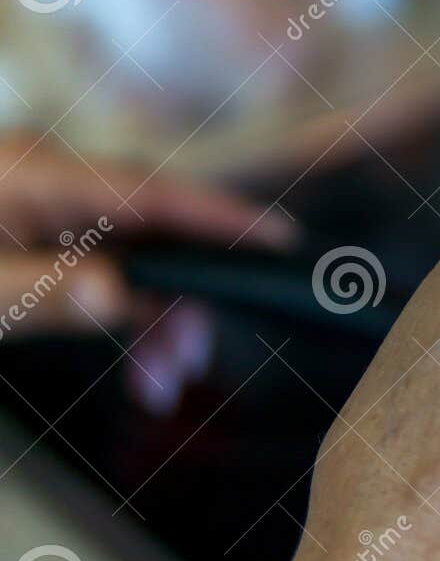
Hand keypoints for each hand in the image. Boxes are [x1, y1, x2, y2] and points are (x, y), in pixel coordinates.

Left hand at [0, 135, 293, 411]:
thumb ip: (48, 292)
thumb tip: (122, 295)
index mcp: (36, 177)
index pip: (152, 194)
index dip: (223, 218)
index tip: (282, 240)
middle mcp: (50, 179)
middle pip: (153, 232)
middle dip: (182, 302)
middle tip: (183, 369)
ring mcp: (43, 201)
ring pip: (135, 255)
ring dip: (156, 318)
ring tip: (154, 384)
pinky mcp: (36, 225)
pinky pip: (104, 261)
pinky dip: (126, 310)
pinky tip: (133, 358)